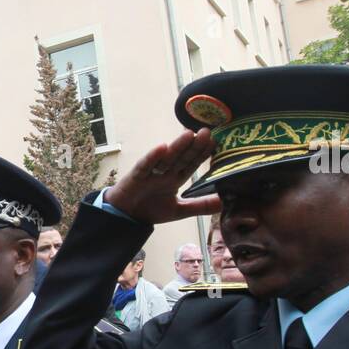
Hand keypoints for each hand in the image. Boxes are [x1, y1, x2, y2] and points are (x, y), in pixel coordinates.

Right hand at [105, 128, 219, 224]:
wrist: (124, 216)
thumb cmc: (149, 209)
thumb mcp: (180, 210)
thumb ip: (200, 206)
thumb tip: (224, 202)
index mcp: (176, 178)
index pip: (192, 163)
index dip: (202, 154)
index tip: (215, 142)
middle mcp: (166, 172)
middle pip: (182, 157)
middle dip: (194, 145)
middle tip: (207, 132)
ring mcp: (151, 172)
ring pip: (167, 158)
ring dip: (177, 146)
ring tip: (189, 134)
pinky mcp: (137, 176)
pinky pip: (146, 165)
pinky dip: (153, 157)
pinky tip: (162, 147)